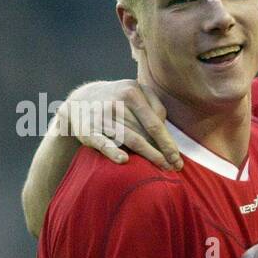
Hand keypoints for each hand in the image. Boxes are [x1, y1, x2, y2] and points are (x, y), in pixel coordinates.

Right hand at [51, 79, 180, 170]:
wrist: (79, 99)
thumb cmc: (118, 101)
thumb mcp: (135, 94)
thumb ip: (154, 109)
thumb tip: (169, 137)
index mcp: (133, 90)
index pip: (156, 121)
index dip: (168, 141)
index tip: (177, 158)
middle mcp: (117, 101)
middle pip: (146, 131)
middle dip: (163, 151)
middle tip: (175, 167)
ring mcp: (102, 115)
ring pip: (131, 138)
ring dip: (149, 154)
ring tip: (163, 167)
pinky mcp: (88, 129)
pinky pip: (102, 142)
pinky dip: (113, 151)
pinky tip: (124, 160)